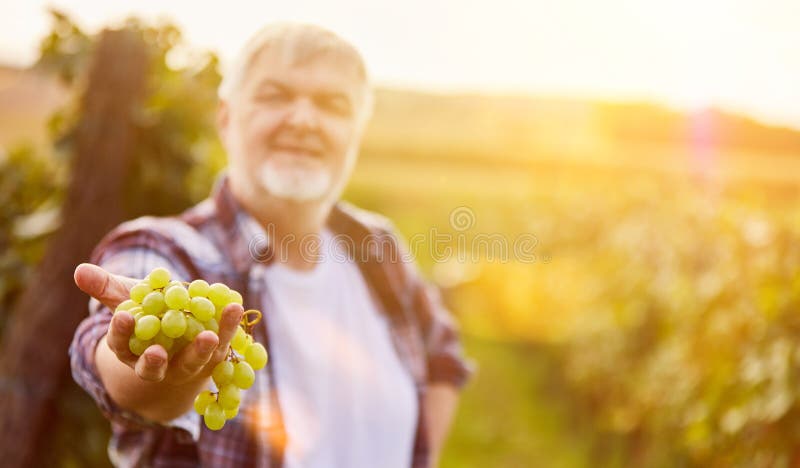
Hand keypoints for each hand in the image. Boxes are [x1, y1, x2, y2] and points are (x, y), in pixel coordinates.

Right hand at [74, 263, 243, 384]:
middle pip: (153, 367)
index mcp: (131, 350)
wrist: (180, 332)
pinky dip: (228, 327)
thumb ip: (106, 287)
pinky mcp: (213, 358)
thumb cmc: (148, 313)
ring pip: (192, 363)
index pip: (121, 345)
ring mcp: (187, 365)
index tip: (123, 318)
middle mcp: (158, 364)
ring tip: (209, 336)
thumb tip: (79, 270)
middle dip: (154, 361)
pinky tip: (235, 306)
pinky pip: (222, 345)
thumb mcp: (128, 298)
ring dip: (201, 350)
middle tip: (158, 351)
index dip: (121, 333)